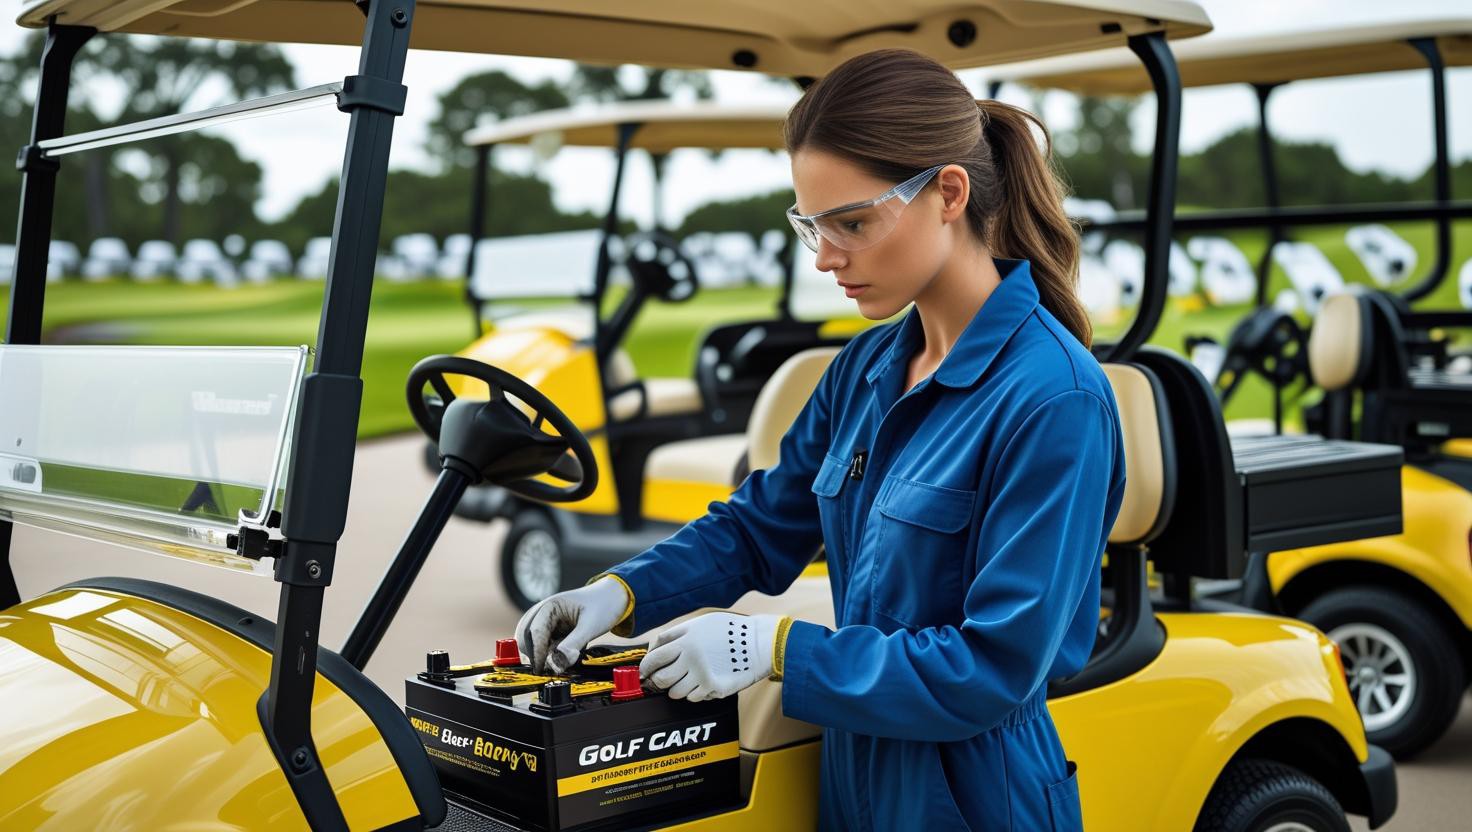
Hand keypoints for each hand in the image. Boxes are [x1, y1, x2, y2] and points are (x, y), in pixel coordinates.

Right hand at [515, 577, 630, 673]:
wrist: (614, 597)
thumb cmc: (603, 606)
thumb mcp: (591, 626)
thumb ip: (573, 644)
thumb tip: (556, 664)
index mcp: (550, 606)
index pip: (535, 632)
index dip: (536, 653)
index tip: (541, 670)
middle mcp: (543, 613)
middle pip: (526, 639)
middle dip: (536, 654)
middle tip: (552, 668)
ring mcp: (546, 623)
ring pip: (533, 645)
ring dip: (544, 655)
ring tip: (564, 659)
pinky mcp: (552, 632)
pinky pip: (544, 647)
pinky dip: (550, 655)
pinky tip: (565, 656)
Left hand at [638, 612, 782, 701]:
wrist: (758, 642)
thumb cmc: (729, 631)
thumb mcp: (700, 623)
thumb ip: (676, 635)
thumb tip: (653, 649)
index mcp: (685, 640)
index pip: (654, 658)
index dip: (646, 667)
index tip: (645, 672)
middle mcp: (690, 657)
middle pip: (661, 679)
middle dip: (658, 682)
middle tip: (661, 681)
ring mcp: (701, 674)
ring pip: (675, 693)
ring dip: (677, 689)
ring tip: (687, 680)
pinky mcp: (713, 687)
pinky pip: (693, 698)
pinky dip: (694, 694)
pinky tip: (702, 683)